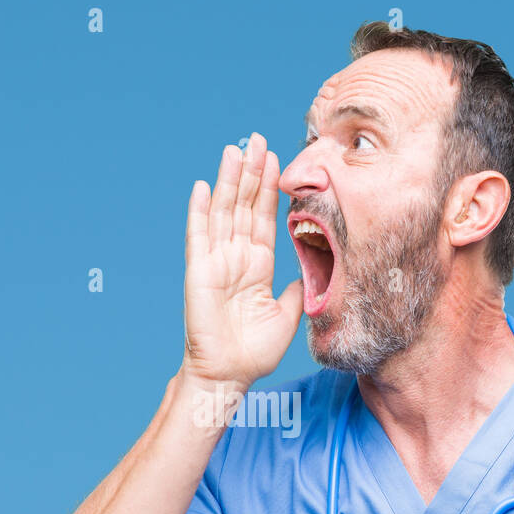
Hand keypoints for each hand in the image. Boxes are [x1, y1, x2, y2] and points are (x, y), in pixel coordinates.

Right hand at [182, 132, 302, 389]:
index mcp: (258, 265)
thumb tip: (315, 269)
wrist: (229, 374)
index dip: (270, 189)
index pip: (265, 217)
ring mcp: (216, 261)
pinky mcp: (198, 271)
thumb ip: (299, 288)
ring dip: (228, 181)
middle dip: (251, 173)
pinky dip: (200, 211)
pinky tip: (204, 186)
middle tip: (257, 139)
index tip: (277, 159)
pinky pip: (199, 235)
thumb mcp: (289, 315)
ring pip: (223, 212)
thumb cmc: (254, 351)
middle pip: (244, 206)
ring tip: (234, 150)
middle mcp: (236, 257)